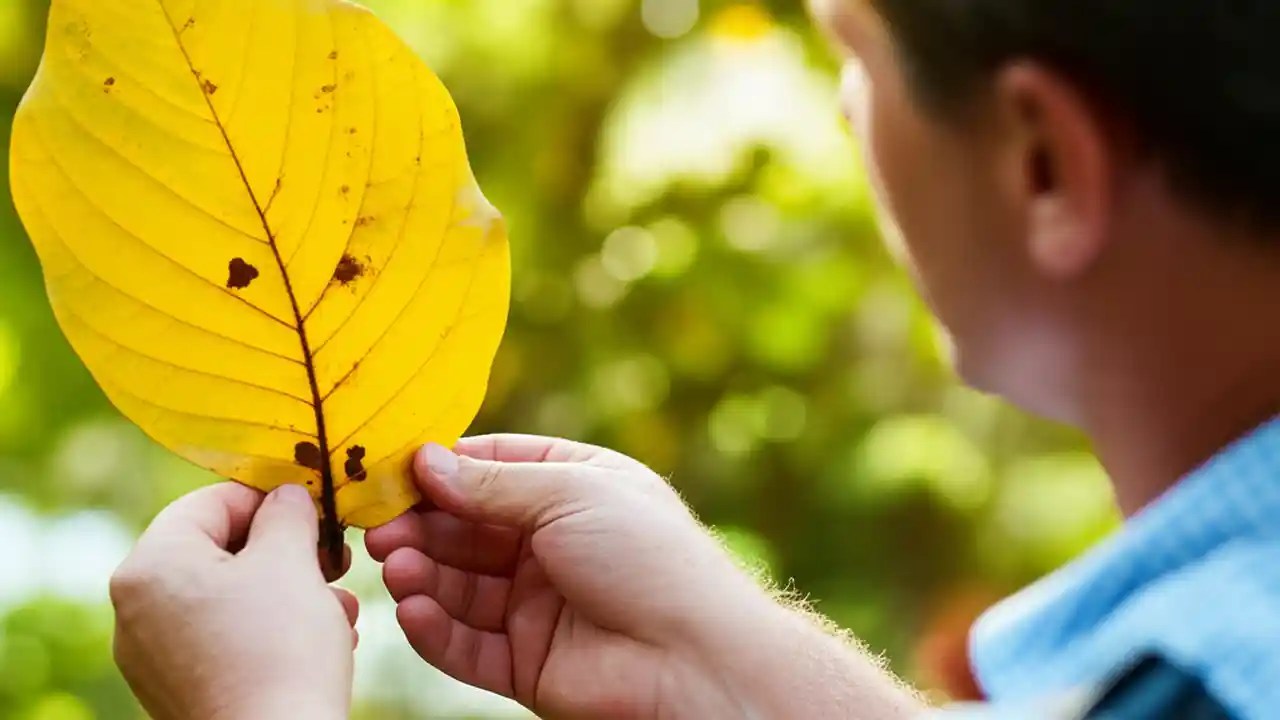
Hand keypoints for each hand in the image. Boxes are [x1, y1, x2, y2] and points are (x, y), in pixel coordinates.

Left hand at [110, 483, 357, 719]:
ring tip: (337, 611)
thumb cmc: (281, 650)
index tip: (318, 512)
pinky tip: (317, 643)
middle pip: (220, 551)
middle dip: (286, 555)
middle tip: (333, 565)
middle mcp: (135, 609)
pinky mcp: (178, 690)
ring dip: (288, 593)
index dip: (272, 498)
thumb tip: (287, 496)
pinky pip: (224, 638)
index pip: (213, 501)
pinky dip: (268, 631)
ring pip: (229, 597)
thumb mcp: (292, 561)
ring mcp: (153, 656)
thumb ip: (287, 513)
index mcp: (151, 565)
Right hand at [366, 436, 920, 718]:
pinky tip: (413, 612)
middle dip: (422, 527)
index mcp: (574, 489)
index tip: (391, 469)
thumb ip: (493, 484)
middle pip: (467, 530)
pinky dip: (436, 630)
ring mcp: (539, 605)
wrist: (695, 657)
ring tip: (394, 568)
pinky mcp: (527, 663)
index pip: (494, 468)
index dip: (444, 470)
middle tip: (377, 527)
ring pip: (460, 588)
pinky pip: (468, 646)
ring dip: (422, 576)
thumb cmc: (647, 557)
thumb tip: (426, 460)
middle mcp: (552, 544)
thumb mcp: (571, 493)